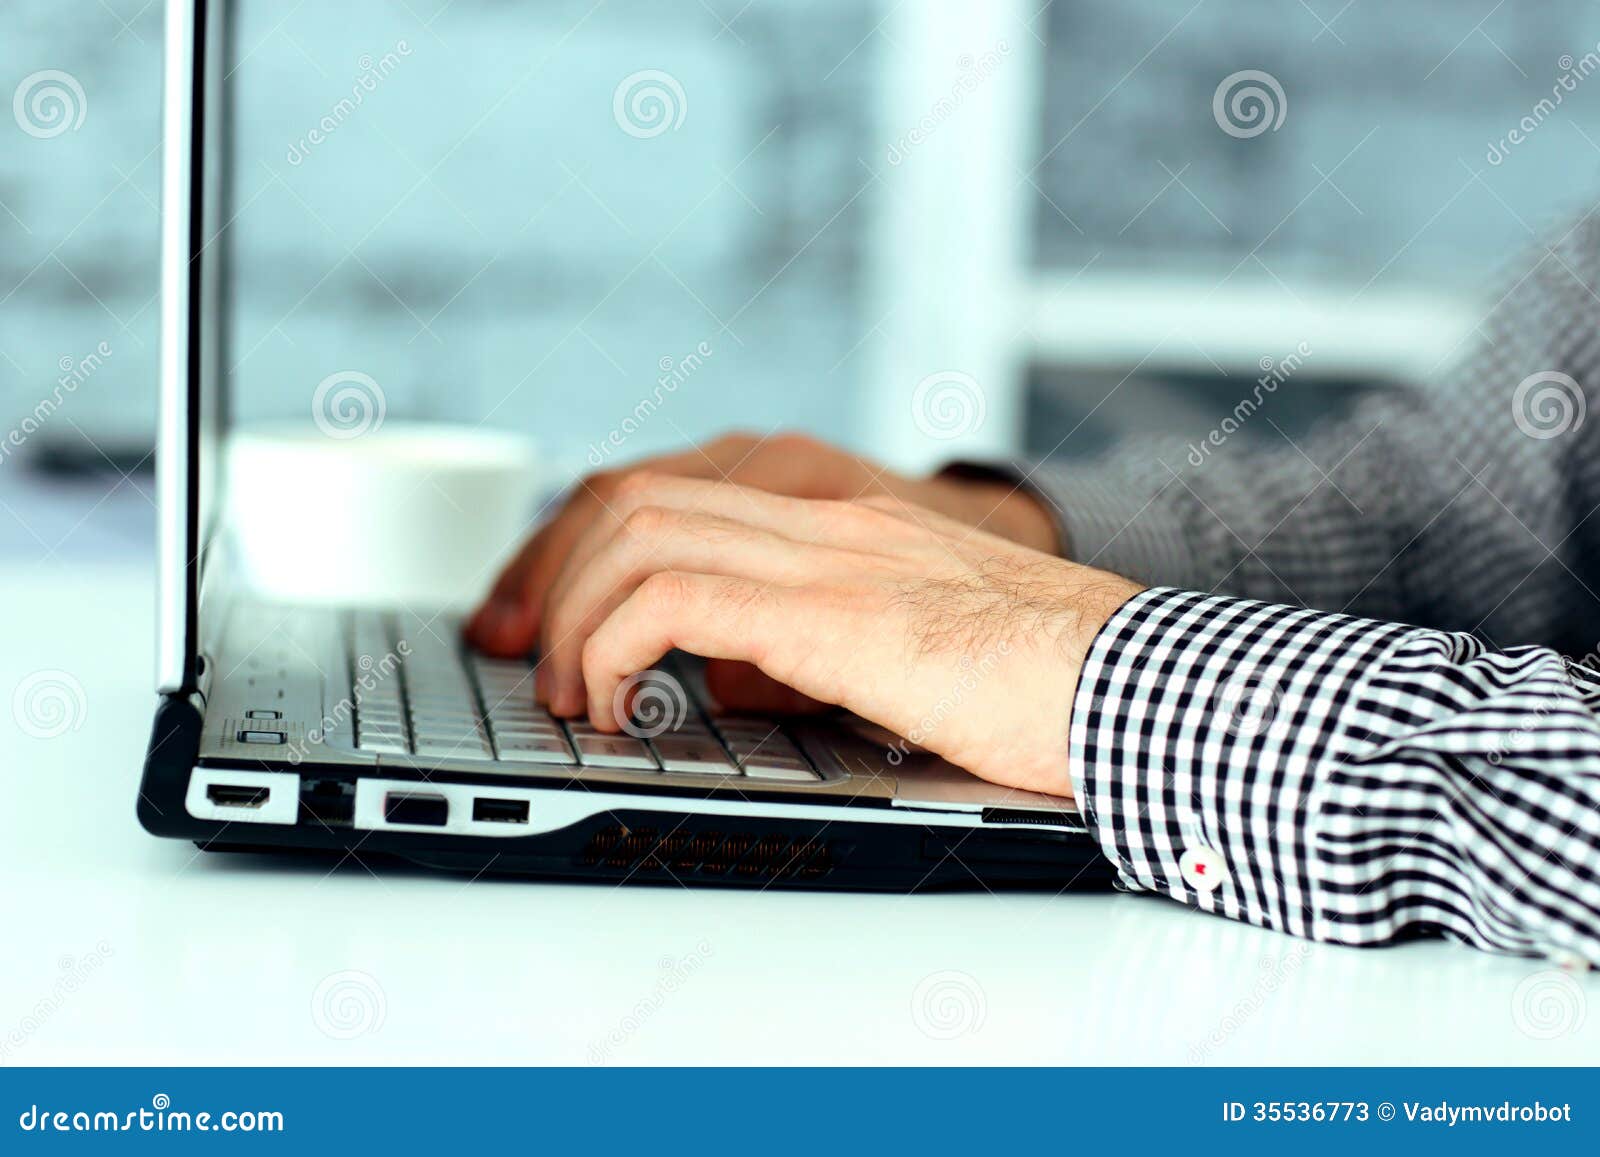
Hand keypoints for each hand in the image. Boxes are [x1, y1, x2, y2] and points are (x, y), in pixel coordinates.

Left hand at [465, 431, 1058, 673]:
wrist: (1143, 685)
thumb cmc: (1040, 680)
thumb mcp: (899, 644)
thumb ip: (805, 639)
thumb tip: (720, 678)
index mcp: (838, 516)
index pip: (667, 487)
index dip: (576, 545)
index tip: (538, 617)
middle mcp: (826, 514)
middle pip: (630, 492)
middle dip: (546, 571)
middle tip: (521, 652)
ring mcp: (835, 551)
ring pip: (638, 527)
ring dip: (573, 610)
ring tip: (572, 691)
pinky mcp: (844, 613)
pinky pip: (679, 596)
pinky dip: (617, 643)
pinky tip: (620, 700)